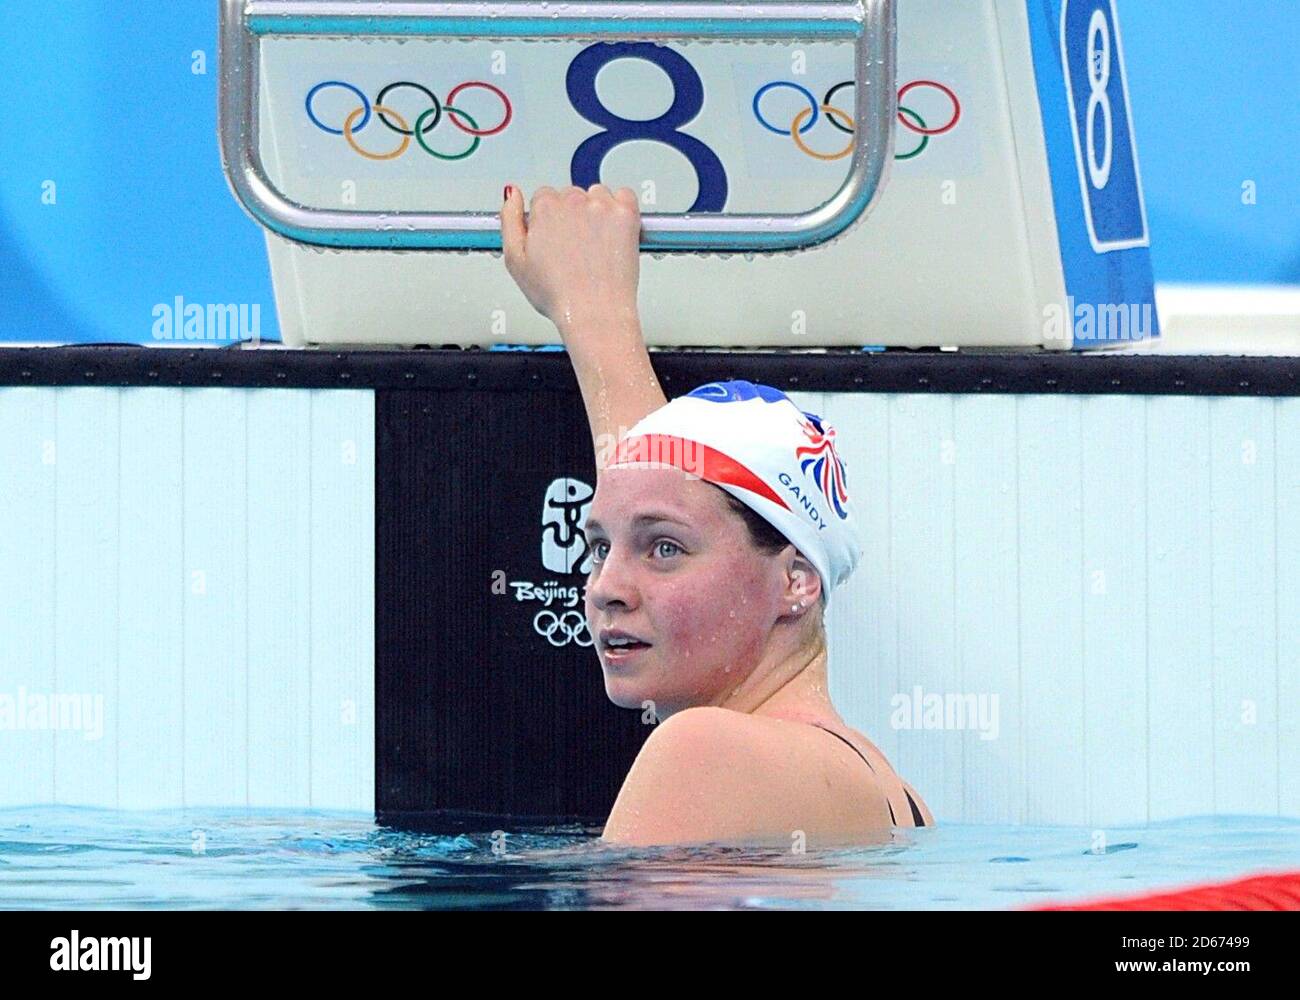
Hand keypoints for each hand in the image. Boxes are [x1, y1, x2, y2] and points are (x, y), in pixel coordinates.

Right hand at [500, 183, 641, 335]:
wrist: (595, 313)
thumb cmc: (558, 295)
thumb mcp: (515, 261)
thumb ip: (509, 220)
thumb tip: (511, 193)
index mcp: (545, 208)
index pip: (544, 197)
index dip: (548, 221)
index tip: (555, 240)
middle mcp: (574, 201)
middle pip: (571, 195)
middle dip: (572, 216)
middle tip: (576, 249)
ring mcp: (602, 207)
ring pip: (597, 195)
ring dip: (597, 211)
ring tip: (595, 245)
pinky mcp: (627, 215)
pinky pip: (625, 196)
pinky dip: (621, 208)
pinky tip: (614, 231)